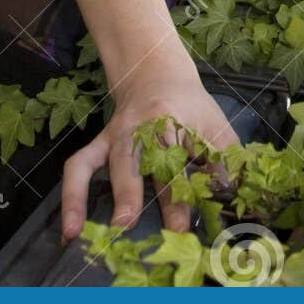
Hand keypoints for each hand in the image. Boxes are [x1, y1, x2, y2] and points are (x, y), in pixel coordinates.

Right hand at [61, 45, 236, 244]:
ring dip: (120, 194)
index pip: (194, 150)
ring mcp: (119, 134)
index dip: (207, 176)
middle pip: (158, 158)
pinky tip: (70, 229)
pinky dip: (72, 197)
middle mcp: (146, 124)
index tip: (218, 201)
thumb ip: (226, 158)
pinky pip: (79, 166)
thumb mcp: (215, 123)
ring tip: (118, 230)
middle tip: (175, 228)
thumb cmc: (189, 106)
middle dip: (166, 192)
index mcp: (178, 118)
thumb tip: (234, 195)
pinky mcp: (100, 144)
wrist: (153, 73)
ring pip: (119, 161)